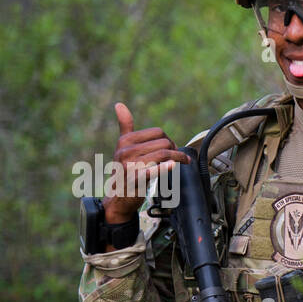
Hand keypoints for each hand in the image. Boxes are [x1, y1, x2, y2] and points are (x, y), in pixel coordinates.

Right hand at [107, 102, 189, 222]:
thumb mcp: (123, 147)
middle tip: (179, 157)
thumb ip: (125, 126)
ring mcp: (130, 165)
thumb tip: (119, 104)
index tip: (172, 148)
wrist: (118, 197)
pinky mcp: (135, 179)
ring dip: (178, 158)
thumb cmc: (125, 170)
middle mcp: (126, 150)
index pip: (157, 132)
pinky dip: (165, 167)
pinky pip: (154, 169)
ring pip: (164, 154)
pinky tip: (173, 165)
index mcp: (125, 140)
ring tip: (184, 162)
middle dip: (175, 149)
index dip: (169, 139)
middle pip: (163, 142)